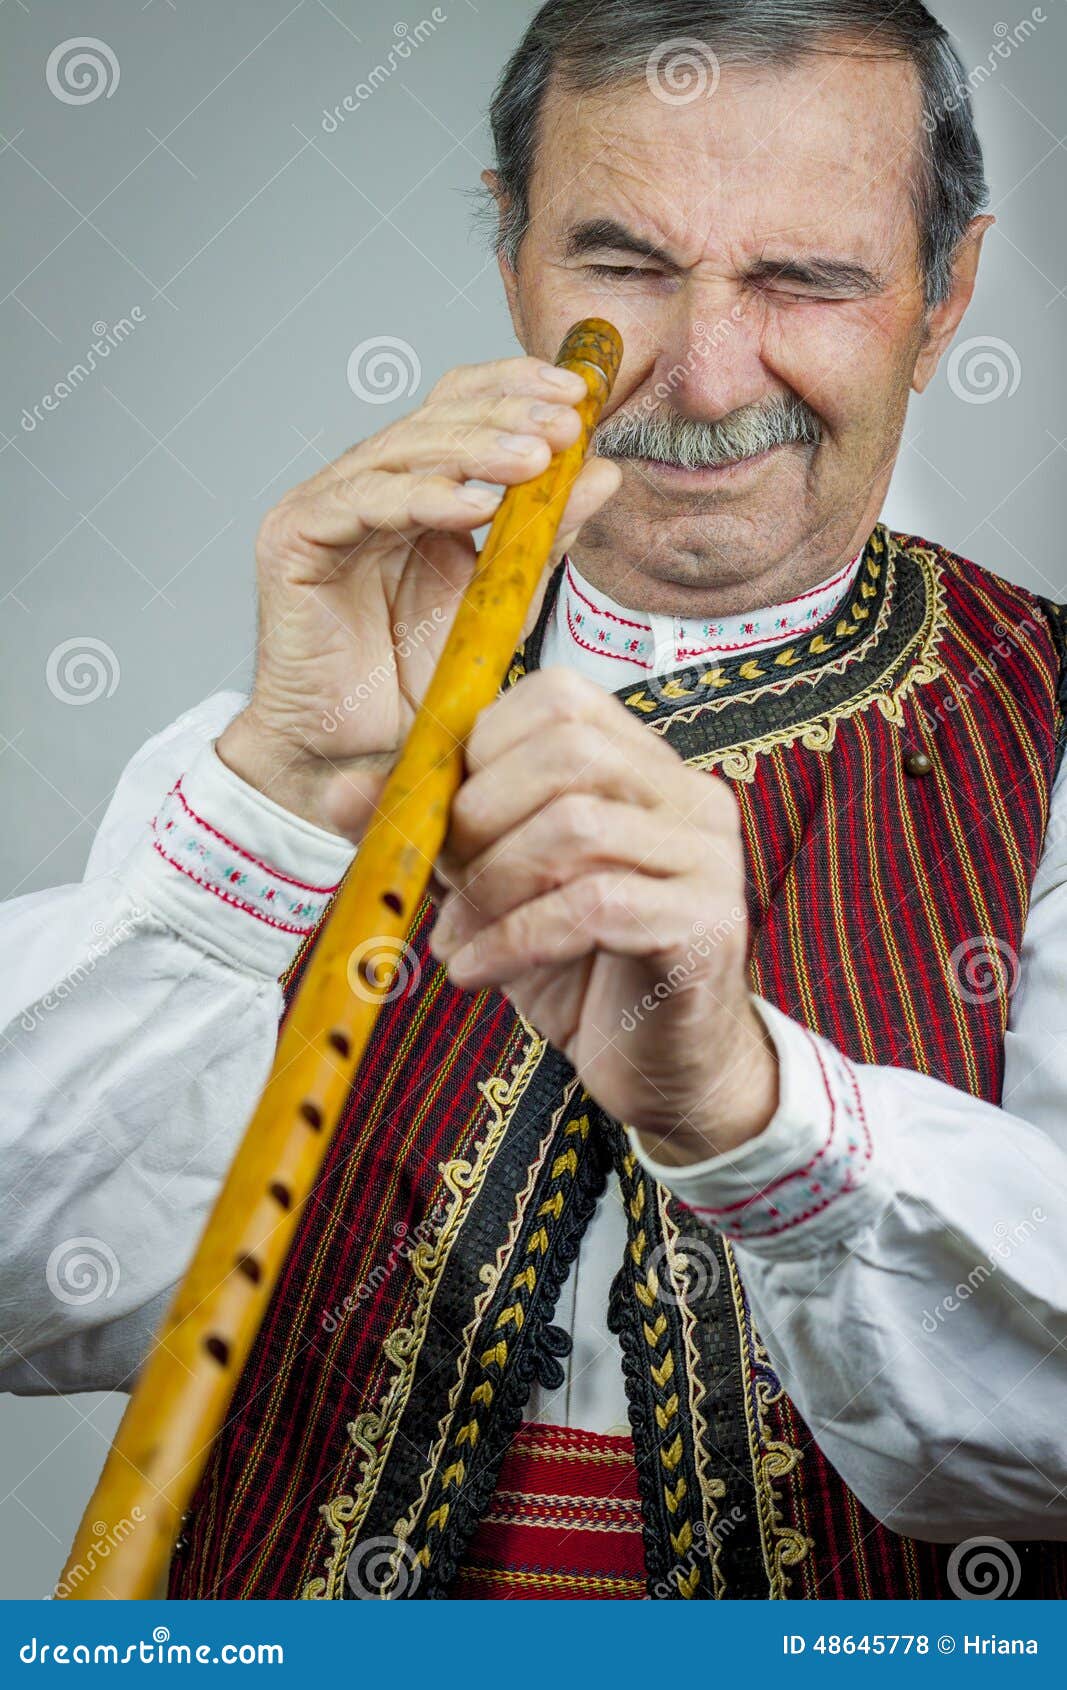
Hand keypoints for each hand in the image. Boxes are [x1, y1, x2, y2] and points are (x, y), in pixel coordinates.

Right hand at [217, 356, 620, 830]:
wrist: (360, 753)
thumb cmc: (418, 683)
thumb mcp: (503, 597)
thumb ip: (547, 534)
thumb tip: (604, 474)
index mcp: (416, 488)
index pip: (463, 410)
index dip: (516, 390)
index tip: (581, 395)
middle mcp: (369, 485)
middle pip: (435, 418)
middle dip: (507, 415)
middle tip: (566, 423)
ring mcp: (328, 507)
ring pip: (403, 452)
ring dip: (475, 449)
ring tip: (534, 460)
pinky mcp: (295, 539)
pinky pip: (363, 502)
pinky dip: (421, 498)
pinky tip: (474, 506)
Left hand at [421, 670, 777, 1162]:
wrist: (661, 1069)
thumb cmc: (581, 970)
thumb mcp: (494, 890)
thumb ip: (434, 834)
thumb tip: (342, 794)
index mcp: (642, 766)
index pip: (559, 699)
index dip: (481, 749)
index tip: (441, 817)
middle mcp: (687, 795)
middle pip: (569, 752)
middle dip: (480, 814)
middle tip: (443, 877)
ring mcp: (706, 857)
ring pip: (577, 827)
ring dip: (491, 884)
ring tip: (454, 937)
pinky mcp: (705, 923)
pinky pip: (594, 908)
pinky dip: (513, 939)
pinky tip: (473, 972)